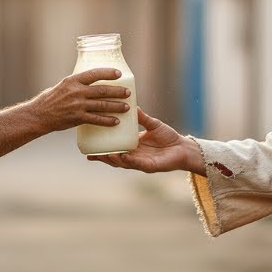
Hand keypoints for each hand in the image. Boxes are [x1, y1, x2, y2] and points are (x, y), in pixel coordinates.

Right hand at [31, 68, 130, 131]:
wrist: (39, 115)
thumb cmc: (50, 100)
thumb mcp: (62, 86)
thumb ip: (76, 85)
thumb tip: (91, 83)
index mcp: (73, 81)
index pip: (94, 74)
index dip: (108, 73)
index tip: (119, 74)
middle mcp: (76, 92)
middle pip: (102, 90)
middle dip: (118, 91)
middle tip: (128, 93)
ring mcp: (77, 105)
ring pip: (102, 105)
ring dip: (116, 106)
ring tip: (126, 107)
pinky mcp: (77, 118)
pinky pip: (96, 119)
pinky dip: (107, 120)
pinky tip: (116, 122)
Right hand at [87, 108, 203, 173]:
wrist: (183, 147)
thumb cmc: (168, 137)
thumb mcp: (152, 124)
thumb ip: (141, 117)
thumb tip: (132, 104)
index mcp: (133, 147)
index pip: (114, 149)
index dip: (102, 149)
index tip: (89, 147)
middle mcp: (134, 157)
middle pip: (114, 159)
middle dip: (102, 158)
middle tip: (90, 154)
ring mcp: (141, 163)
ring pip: (123, 164)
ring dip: (113, 160)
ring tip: (104, 155)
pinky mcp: (150, 166)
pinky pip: (137, 164)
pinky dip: (129, 160)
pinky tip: (122, 156)